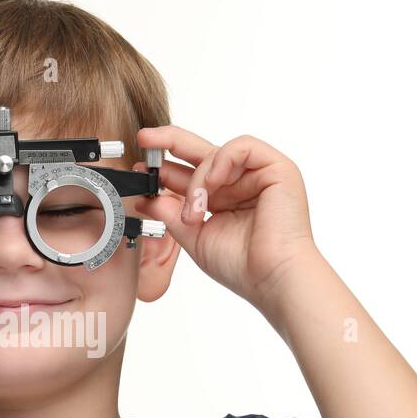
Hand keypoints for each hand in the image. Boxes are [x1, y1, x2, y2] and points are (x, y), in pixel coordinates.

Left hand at [132, 125, 319, 306]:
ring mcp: (259, 173)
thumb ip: (171, 214)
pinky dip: (221, 162)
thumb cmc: (243, 266)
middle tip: (144, 138)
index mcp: (224, 199)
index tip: (139, 169)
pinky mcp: (277, 168)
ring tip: (194, 209)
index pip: (190, 173)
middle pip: (201, 150)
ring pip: (216, 153)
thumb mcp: (195, 236)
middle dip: (169, 141)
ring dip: (197, 179)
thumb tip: (145, 199)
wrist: (273, 279)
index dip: (164, 169)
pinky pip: (242, 147)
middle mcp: (241, 182)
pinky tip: (213, 184)